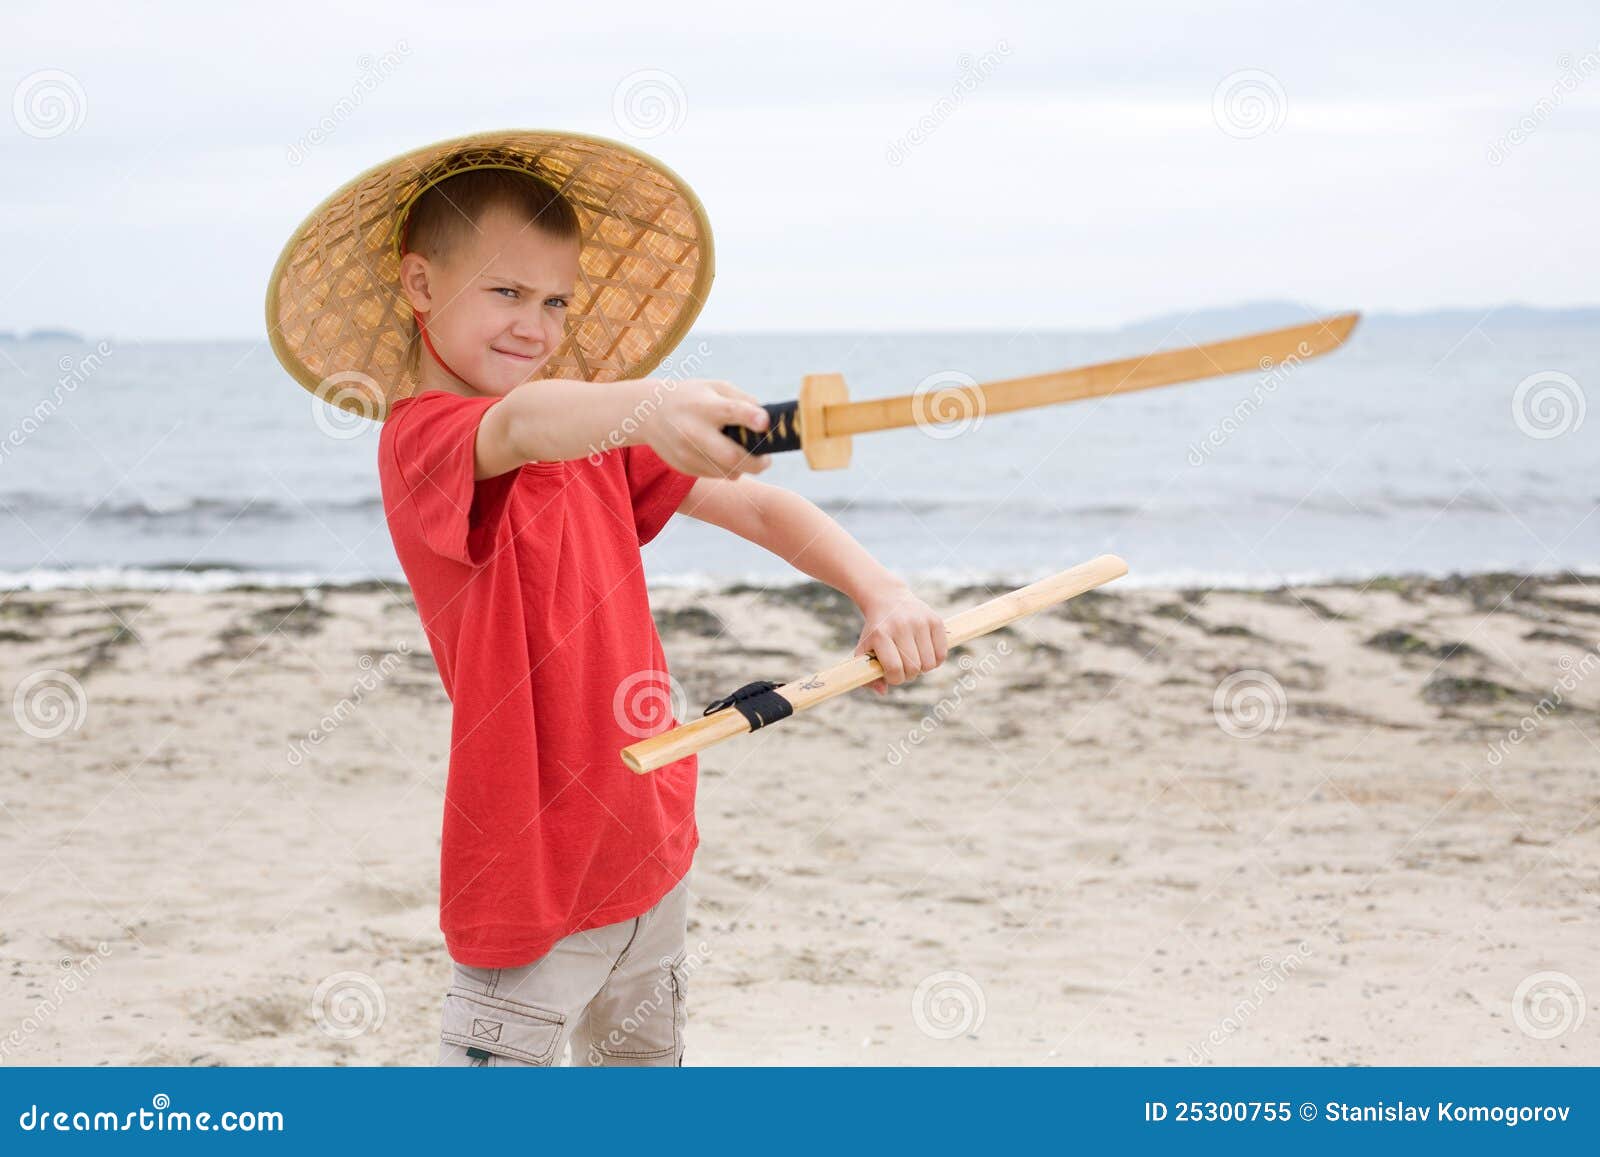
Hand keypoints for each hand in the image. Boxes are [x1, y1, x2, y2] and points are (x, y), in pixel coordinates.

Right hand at [644, 379, 772, 479]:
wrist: (649, 412)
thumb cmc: (692, 397)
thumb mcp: (714, 387)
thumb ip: (742, 400)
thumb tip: (767, 420)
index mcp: (704, 407)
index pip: (730, 412)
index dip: (751, 418)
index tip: (765, 423)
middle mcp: (693, 431)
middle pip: (732, 456)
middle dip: (757, 462)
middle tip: (768, 460)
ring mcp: (687, 453)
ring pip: (727, 472)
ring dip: (743, 467)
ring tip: (745, 455)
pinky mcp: (683, 468)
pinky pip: (715, 476)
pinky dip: (726, 469)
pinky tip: (722, 456)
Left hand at [853, 579, 948, 694]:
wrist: (888, 598)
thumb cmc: (876, 631)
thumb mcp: (865, 649)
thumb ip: (867, 674)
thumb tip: (883, 691)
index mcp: (880, 634)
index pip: (894, 668)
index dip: (895, 679)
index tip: (892, 675)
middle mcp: (901, 626)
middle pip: (913, 668)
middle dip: (908, 674)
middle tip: (903, 667)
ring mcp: (920, 622)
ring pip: (929, 664)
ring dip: (922, 668)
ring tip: (914, 660)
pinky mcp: (935, 620)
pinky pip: (942, 654)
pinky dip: (936, 660)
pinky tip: (925, 654)